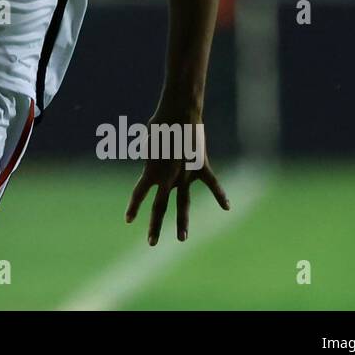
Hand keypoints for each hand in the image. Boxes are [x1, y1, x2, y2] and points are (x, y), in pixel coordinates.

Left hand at [124, 123, 229, 244]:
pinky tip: (226, 208)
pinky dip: (220, 195)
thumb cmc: (160, 123)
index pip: (139, 193)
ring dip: (182, 222)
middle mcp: (168, 176)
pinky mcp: (201, 166)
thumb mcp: (148, 141)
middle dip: (155, 225)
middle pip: (160, 206)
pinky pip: (212, 184)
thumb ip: (149, 154)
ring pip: (184, 203)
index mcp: (152, 170)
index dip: (133, 206)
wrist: (179, 111)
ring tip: (181, 239)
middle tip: (151, 243)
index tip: (128, 219)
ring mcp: (185, 173)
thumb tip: (151, 158)